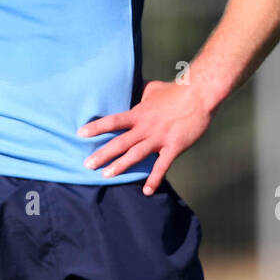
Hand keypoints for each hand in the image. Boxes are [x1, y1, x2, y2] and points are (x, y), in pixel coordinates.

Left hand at [78, 79, 213, 194]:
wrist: (200, 94)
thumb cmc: (176, 90)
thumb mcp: (152, 89)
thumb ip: (140, 94)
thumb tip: (132, 88)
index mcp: (139, 113)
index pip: (113, 121)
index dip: (96, 127)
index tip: (80, 134)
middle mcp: (146, 127)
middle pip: (120, 142)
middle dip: (102, 154)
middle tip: (86, 165)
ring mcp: (159, 138)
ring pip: (136, 154)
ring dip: (120, 166)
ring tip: (106, 176)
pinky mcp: (174, 146)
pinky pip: (162, 166)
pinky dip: (154, 179)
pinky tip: (146, 191)